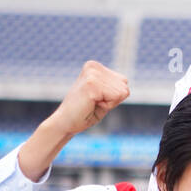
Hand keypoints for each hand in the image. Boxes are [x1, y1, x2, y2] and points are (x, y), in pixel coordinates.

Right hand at [17, 61, 129, 181]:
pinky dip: (107, 106)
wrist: (65, 123)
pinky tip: (91, 105)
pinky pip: (116, 97)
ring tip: (92, 104)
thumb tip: (125, 81)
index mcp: (95, 66)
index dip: (114, 96)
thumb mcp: (104, 96)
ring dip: (109, 103)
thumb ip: (114, 86)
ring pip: (122, 92)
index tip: (96, 100)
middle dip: (113, 100)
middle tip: (94, 103)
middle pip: (124, 86)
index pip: (124, 82)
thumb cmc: (85, 112)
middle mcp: (93, 66)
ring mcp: (92, 74)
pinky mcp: (92, 85)